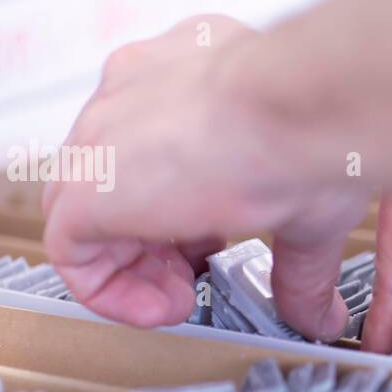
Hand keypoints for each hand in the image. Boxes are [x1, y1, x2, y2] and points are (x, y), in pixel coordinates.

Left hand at [43, 15, 369, 338]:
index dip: (183, 210)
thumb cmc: (319, 125)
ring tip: (182, 298)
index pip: (153, 145)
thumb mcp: (311, 204)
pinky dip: (110, 291)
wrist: (305, 105)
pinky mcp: (85, 184)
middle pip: (113, 179)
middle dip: (155, 242)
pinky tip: (164, 307)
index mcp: (185, 75)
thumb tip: (320, 316)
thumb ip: (299, 265)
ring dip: (133, 269)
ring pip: (83, 213)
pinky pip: (70, 253)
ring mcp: (100, 134)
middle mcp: (134, 91)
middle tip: (199, 275)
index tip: (216, 244)